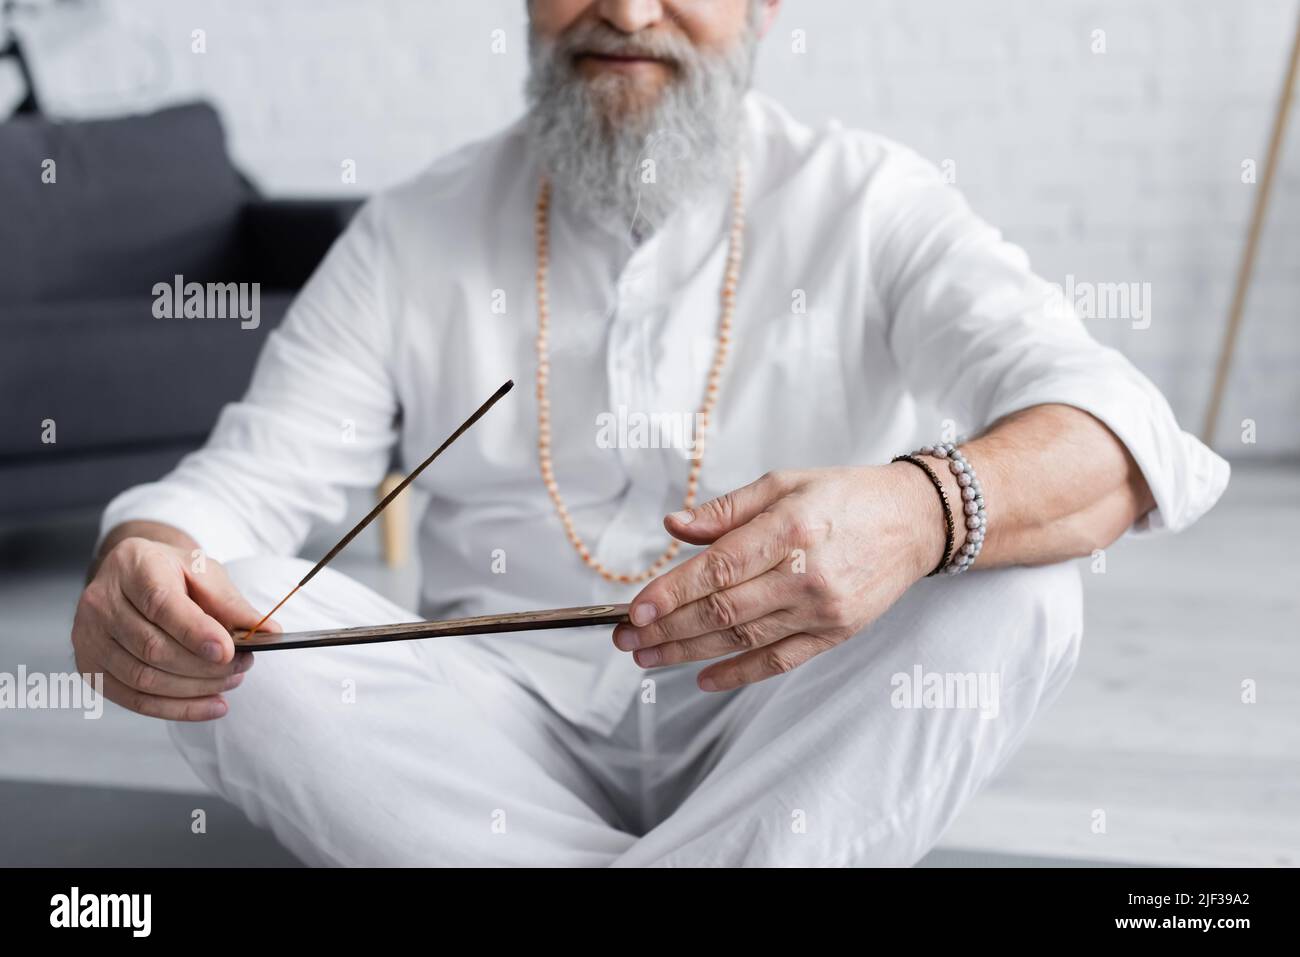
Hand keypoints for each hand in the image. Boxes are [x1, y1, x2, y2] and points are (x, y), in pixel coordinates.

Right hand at [72, 537, 278, 719]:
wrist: (134, 575)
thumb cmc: (174, 572)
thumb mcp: (206, 573)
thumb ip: (232, 603)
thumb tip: (269, 631)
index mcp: (133, 566)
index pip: (160, 605)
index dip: (195, 632)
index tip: (228, 651)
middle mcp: (101, 601)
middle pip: (152, 647)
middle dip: (203, 666)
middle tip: (242, 666)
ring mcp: (88, 636)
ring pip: (143, 678)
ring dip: (195, 689)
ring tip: (231, 681)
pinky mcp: (90, 666)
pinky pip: (134, 699)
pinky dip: (177, 709)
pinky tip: (212, 705)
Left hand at [614, 464, 955, 690]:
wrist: (915, 522)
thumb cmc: (844, 496)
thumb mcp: (784, 483)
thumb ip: (726, 509)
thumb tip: (673, 525)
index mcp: (791, 528)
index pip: (719, 569)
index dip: (672, 593)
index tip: (635, 610)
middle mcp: (808, 574)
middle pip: (724, 611)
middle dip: (667, 629)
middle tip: (625, 639)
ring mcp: (824, 610)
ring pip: (743, 639)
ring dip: (688, 652)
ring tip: (647, 658)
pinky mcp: (836, 633)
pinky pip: (779, 661)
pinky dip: (738, 674)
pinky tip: (702, 679)